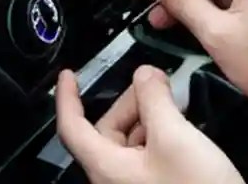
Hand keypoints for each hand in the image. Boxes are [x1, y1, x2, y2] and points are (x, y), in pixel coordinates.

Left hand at [55, 66, 242, 183]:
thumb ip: (155, 100)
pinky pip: (146, 158)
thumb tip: (144, 74)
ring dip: (148, 119)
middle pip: (107, 131)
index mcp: (105, 167)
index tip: (68, 75)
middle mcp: (113, 180)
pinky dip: (158, 137)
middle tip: (157, 85)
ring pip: (129, 144)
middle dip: (129, 103)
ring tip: (174, 105)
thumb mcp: (174, 137)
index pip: (72, 127)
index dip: (67, 98)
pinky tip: (181, 130)